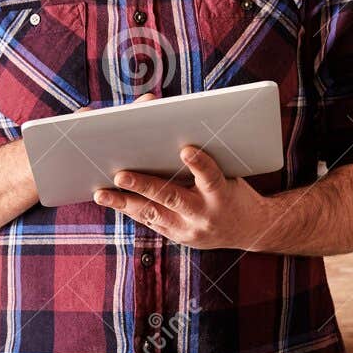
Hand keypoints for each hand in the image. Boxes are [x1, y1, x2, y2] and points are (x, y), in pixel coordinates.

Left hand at [92, 95, 278, 250]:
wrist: (252, 229)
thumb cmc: (234, 187)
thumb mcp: (230, 169)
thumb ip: (203, 151)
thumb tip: (161, 116)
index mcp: (223, 194)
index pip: (212, 177)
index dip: (200, 165)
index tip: (187, 150)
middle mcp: (205, 214)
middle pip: (171, 197)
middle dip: (144, 186)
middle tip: (120, 174)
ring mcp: (189, 229)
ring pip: (152, 214)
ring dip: (124, 202)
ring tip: (101, 193)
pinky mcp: (177, 236)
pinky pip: (149, 221)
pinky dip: (128, 208)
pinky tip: (109, 198)